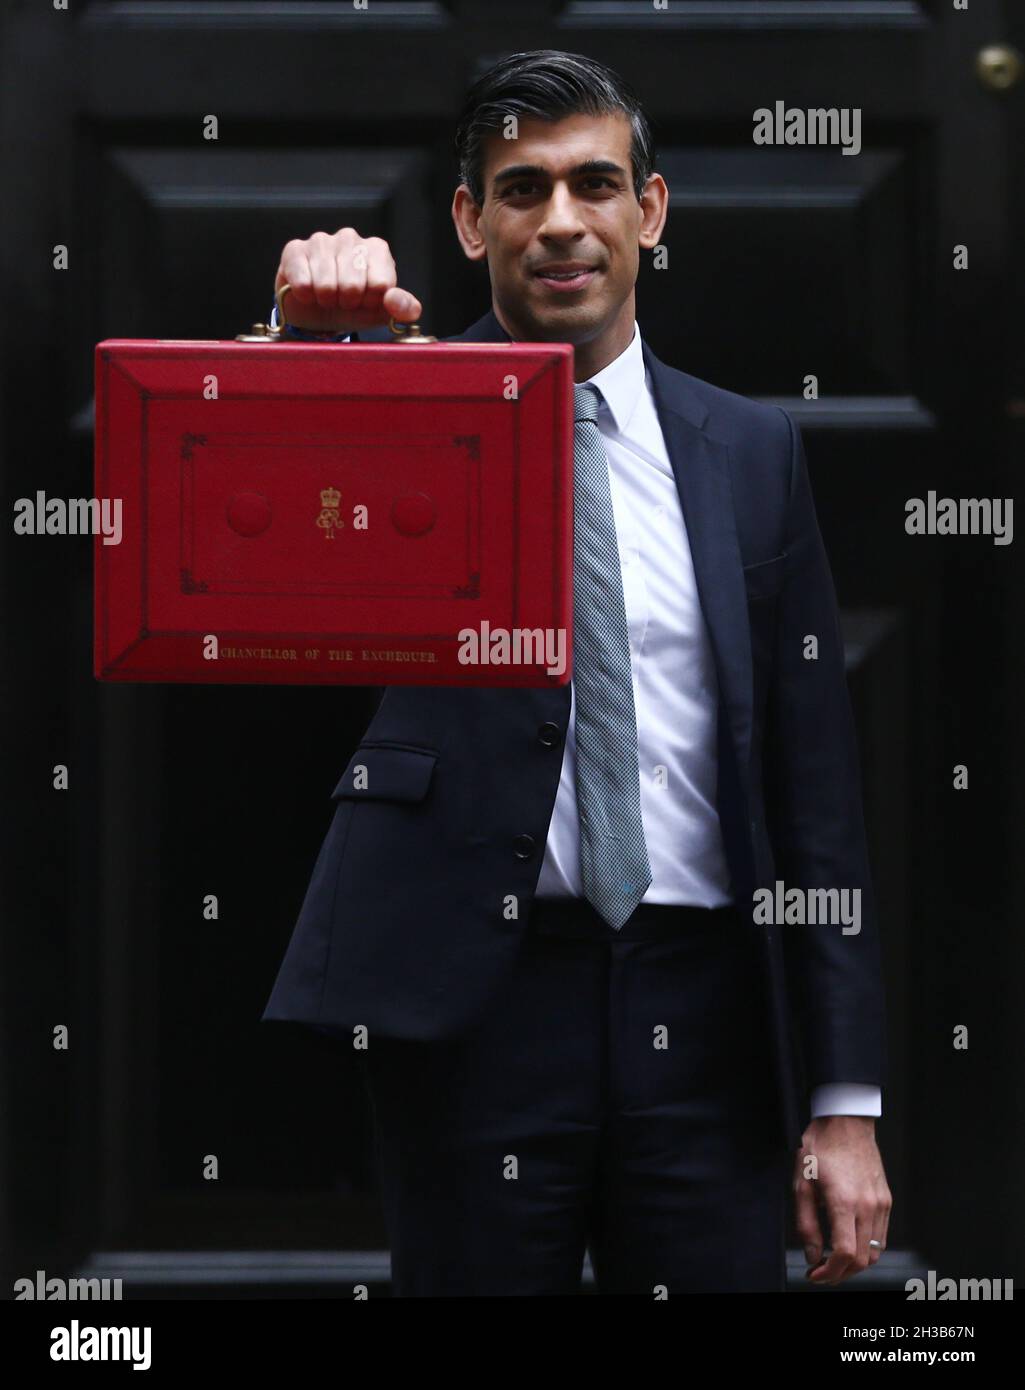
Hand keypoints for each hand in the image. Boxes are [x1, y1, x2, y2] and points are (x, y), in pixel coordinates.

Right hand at [273, 227, 422, 333]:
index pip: (381, 285)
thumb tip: (396, 300)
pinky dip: (306, 296)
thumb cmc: (353, 307)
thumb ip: (402, 307)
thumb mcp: (382, 311)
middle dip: (347, 303)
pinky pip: (303, 283)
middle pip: (353, 286)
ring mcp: (321, 240)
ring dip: (326, 300)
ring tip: (326, 296)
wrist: (317, 313)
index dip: (370, 302)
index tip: (364, 301)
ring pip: (326, 285)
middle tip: (342, 300)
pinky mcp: (295, 250)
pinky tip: (308, 291)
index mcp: (377, 250)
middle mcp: (350, 238)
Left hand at [792, 1115, 891, 1284]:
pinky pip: (881, 1236)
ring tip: (834, 1260)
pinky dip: (867, 1248)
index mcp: (844, 1202)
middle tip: (822, 1271)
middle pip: (862, 1259)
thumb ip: (806, 1224)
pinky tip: (850, 1242)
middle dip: (841, 1273)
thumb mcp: (801, 1184)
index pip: (845, 1253)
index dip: (830, 1272)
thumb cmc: (820, 1147)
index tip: (815, 1275)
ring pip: (875, 1252)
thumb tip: (812, 1256)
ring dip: (855, 1264)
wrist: (846, 1122)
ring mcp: (881, 1204)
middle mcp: (867, 1206)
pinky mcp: (886, 1200)